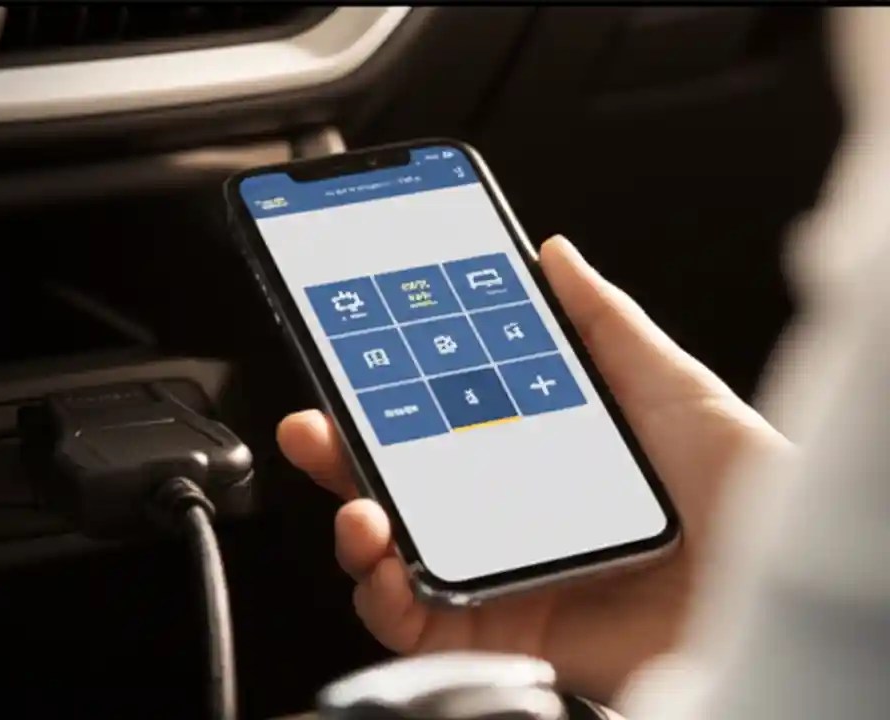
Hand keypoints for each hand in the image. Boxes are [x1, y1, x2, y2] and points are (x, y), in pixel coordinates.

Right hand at [278, 236, 789, 701]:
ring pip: (387, 554)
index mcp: (533, 458)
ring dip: (351, 524)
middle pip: (395, 484)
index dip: (384, 396)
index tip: (349, 361)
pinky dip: (379, 594)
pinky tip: (385, 561)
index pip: (436, 423)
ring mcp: (493, 575)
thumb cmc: (742, 496)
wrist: (772, 588)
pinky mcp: (494, 633)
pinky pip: (410, 623)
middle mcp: (502, 516)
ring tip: (358, 505)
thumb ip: (601, 324)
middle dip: (338, 455)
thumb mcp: (667, 389)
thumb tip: (553, 255)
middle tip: (313, 425)